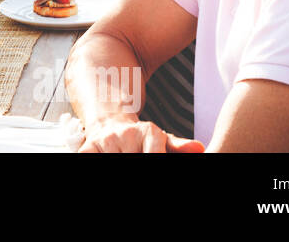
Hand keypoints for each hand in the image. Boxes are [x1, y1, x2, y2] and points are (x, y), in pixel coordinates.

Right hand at [78, 115, 203, 152]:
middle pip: (134, 158)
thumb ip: (179, 146)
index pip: (154, 155)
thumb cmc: (141, 138)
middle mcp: (127, 133)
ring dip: (119, 160)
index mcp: (150, 131)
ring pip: (114, 159)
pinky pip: (90, 157)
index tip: (156, 166)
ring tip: (125, 155)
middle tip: (137, 157)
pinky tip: (107, 158)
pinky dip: (99, 160)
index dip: (154, 159)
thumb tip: (200, 148)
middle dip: (136, 160)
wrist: (110, 122)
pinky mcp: (89, 146)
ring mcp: (107, 140)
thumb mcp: (163, 140)